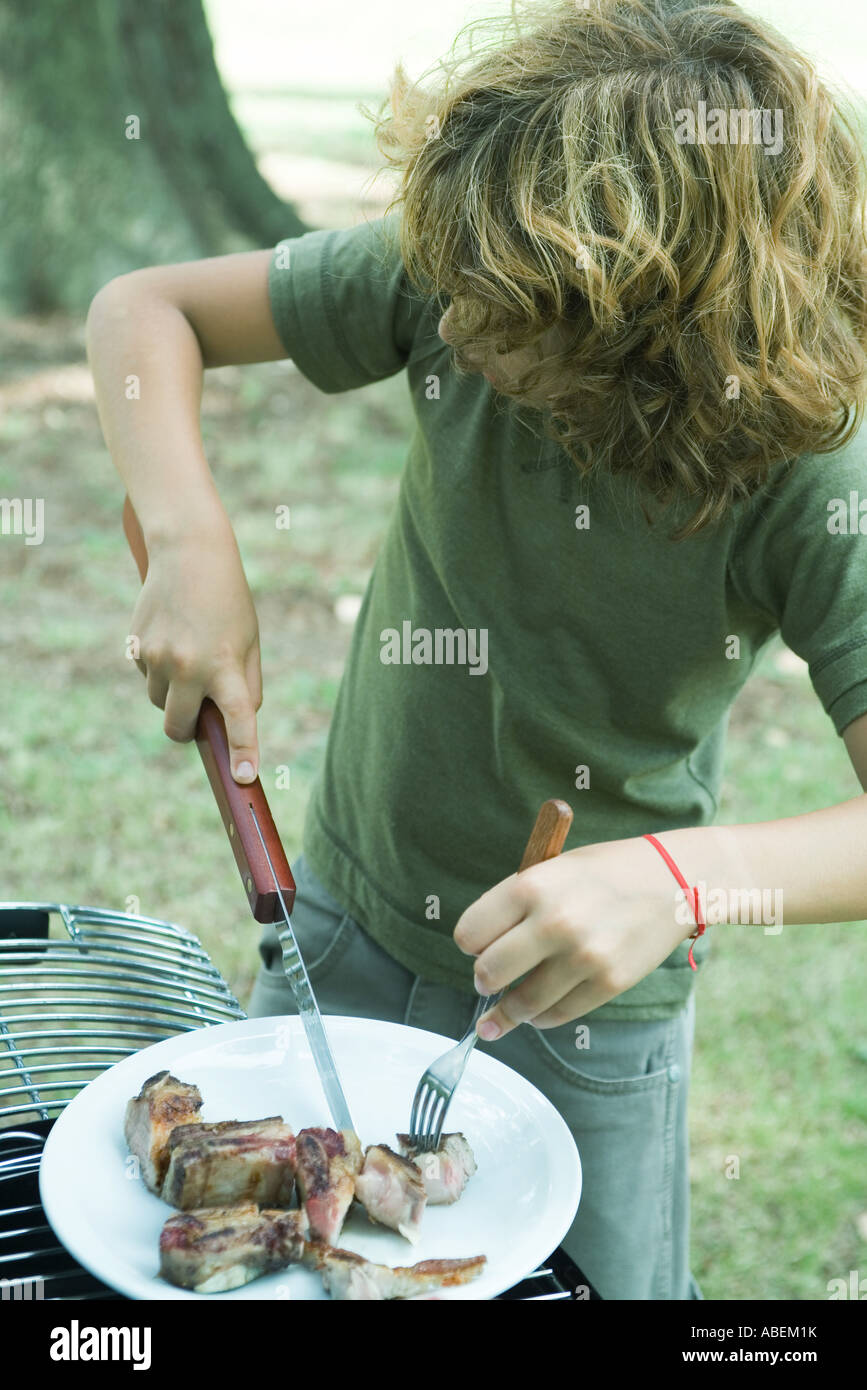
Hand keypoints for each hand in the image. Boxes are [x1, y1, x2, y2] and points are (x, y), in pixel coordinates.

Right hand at [129, 526, 261, 781]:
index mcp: (226, 666)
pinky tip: (171, 638)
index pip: (238, 719)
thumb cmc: (228, 601)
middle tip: (200, 718)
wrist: (189, 553)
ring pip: (160, 703)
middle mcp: (189, 666)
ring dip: (174, 695)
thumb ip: (246, 685)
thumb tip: (232, 723)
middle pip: (178, 729)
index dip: (243, 751)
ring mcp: (157, 658)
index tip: (245, 778)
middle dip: (188, 732)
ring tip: (189, 656)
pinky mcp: (136, 647)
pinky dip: (159, 671)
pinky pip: (147, 678)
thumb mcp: (249, 641)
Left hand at [453, 836, 693, 1037]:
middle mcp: (553, 922)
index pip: (471, 933)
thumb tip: (483, 949)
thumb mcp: (554, 868)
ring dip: (506, 1014)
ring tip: (497, 1019)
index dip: (469, 944)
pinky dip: (541, 1019)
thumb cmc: (605, 872)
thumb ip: (518, 903)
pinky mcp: (609, 982)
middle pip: (488, 972)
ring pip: (522, 1003)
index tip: (475, 948)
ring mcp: (583, 955)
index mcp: (532, 886)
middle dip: (483, 980)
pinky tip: (536, 1016)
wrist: (673, 879)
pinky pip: (558, 1014)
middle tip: (485, 982)